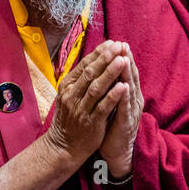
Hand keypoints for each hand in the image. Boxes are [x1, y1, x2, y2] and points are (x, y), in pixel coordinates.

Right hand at [45, 41, 130, 166]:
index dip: (100, 53)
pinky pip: (103, 107)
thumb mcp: (71, 95)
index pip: (85, 65)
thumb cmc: (71, 118)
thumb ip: (82, 79)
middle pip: (91, 73)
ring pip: (97, 88)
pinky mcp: (91, 122)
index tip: (113, 43)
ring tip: (123, 60)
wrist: (64, 146)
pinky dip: (113, 96)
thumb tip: (97, 58)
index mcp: (68, 86)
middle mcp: (72, 96)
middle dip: (106, 58)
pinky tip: (124, 87)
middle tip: (120, 46)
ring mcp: (81, 109)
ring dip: (111, 73)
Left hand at [98, 42, 142, 178]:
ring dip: (127, 74)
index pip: (125, 72)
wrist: (116, 151)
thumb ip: (110, 87)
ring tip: (124, 59)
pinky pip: (126, 108)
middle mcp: (132, 100)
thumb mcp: (111, 103)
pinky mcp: (127, 123)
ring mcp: (131, 111)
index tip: (117, 42)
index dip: (122, 57)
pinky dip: (125, 97)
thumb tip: (104, 69)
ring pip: (130, 89)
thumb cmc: (112, 125)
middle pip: (130, 76)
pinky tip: (124, 87)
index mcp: (128, 94)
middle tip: (123, 45)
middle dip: (126, 60)